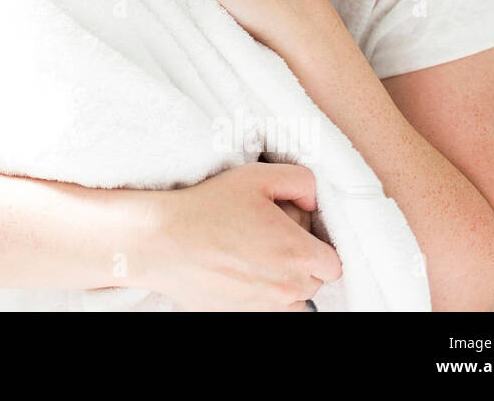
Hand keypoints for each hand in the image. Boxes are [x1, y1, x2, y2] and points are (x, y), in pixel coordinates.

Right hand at [136, 162, 340, 310]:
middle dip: (299, 260)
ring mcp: (264, 308)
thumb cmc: (207, 208)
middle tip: (267, 236)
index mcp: (299, 255)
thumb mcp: (256, 177)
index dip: (316, 244)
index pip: (333, 263)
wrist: (160, 242)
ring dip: (281, 281)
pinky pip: (265, 309)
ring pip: (291, 299)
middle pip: (313, 281)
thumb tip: (314, 201)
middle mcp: (287, 288)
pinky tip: (236, 270)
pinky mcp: (241, 316)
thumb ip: (301, 181)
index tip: (295, 232)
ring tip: (251, 255)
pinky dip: (258, 293)